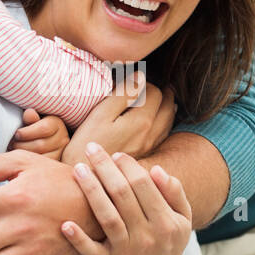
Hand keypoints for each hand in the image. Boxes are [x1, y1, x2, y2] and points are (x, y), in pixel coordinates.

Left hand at [9, 108, 69, 159]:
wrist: (37, 136)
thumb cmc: (30, 126)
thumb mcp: (31, 119)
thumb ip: (30, 117)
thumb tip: (29, 113)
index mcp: (57, 124)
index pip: (44, 128)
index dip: (27, 132)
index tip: (16, 134)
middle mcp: (63, 139)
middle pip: (41, 145)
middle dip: (22, 145)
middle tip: (12, 144)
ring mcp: (61, 153)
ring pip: (41, 158)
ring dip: (25, 155)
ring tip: (15, 152)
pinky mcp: (55, 163)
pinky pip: (42, 167)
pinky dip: (30, 164)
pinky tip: (22, 160)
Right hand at [61, 74, 175, 166]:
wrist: (86, 177)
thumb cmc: (87, 144)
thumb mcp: (101, 114)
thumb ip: (123, 94)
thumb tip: (141, 76)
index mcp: (142, 121)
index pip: (156, 92)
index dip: (146, 82)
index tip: (134, 80)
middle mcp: (152, 135)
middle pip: (168, 105)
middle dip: (162, 92)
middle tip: (152, 85)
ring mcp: (151, 147)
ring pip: (168, 121)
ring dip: (166, 106)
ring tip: (158, 98)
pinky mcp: (146, 157)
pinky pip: (163, 134)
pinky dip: (163, 121)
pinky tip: (154, 119)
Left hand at [61, 143, 192, 254]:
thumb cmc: (169, 240)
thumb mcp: (183, 218)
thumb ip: (175, 193)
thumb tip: (156, 170)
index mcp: (166, 222)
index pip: (144, 186)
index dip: (129, 166)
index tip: (117, 154)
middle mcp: (147, 236)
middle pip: (122, 196)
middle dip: (105, 169)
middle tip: (92, 149)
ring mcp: (126, 251)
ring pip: (107, 217)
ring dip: (91, 191)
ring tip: (78, 169)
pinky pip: (92, 252)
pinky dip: (78, 239)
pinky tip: (65, 224)